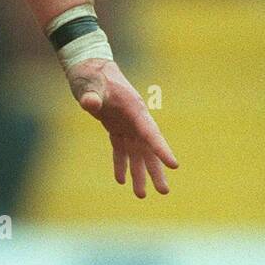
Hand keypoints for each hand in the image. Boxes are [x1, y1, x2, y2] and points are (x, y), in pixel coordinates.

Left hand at [66, 57, 178, 197]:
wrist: (90, 68)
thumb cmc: (92, 75)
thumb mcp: (91, 84)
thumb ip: (92, 96)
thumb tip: (90, 103)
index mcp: (134, 109)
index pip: (151, 133)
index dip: (162, 150)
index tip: (174, 165)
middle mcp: (134, 120)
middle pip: (148, 149)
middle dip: (156, 171)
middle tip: (164, 192)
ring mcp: (126, 125)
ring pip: (136, 154)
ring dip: (139, 174)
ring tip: (141, 195)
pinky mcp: (115, 128)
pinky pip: (120, 150)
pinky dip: (121, 165)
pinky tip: (122, 181)